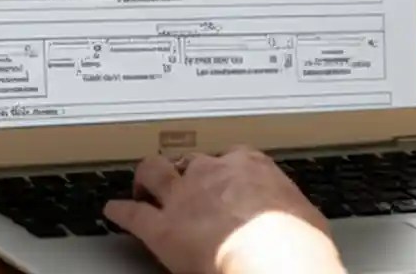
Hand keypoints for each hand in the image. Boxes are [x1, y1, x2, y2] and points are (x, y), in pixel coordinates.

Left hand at [104, 146, 343, 273]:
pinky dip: (120, 212)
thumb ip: (288, 209)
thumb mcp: (303, 215)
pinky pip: (133, 215)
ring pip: (154, 173)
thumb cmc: (297, 241)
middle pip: (191, 161)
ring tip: (141, 183)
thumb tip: (297, 223)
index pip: (233, 157)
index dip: (225, 168)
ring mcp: (184, 198)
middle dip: (185, 169)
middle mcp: (213, 174)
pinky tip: (112, 211)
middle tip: (181, 177)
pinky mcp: (162, 229)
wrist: (273, 258)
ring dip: (146, 178)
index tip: (225, 175)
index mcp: (251, 166)